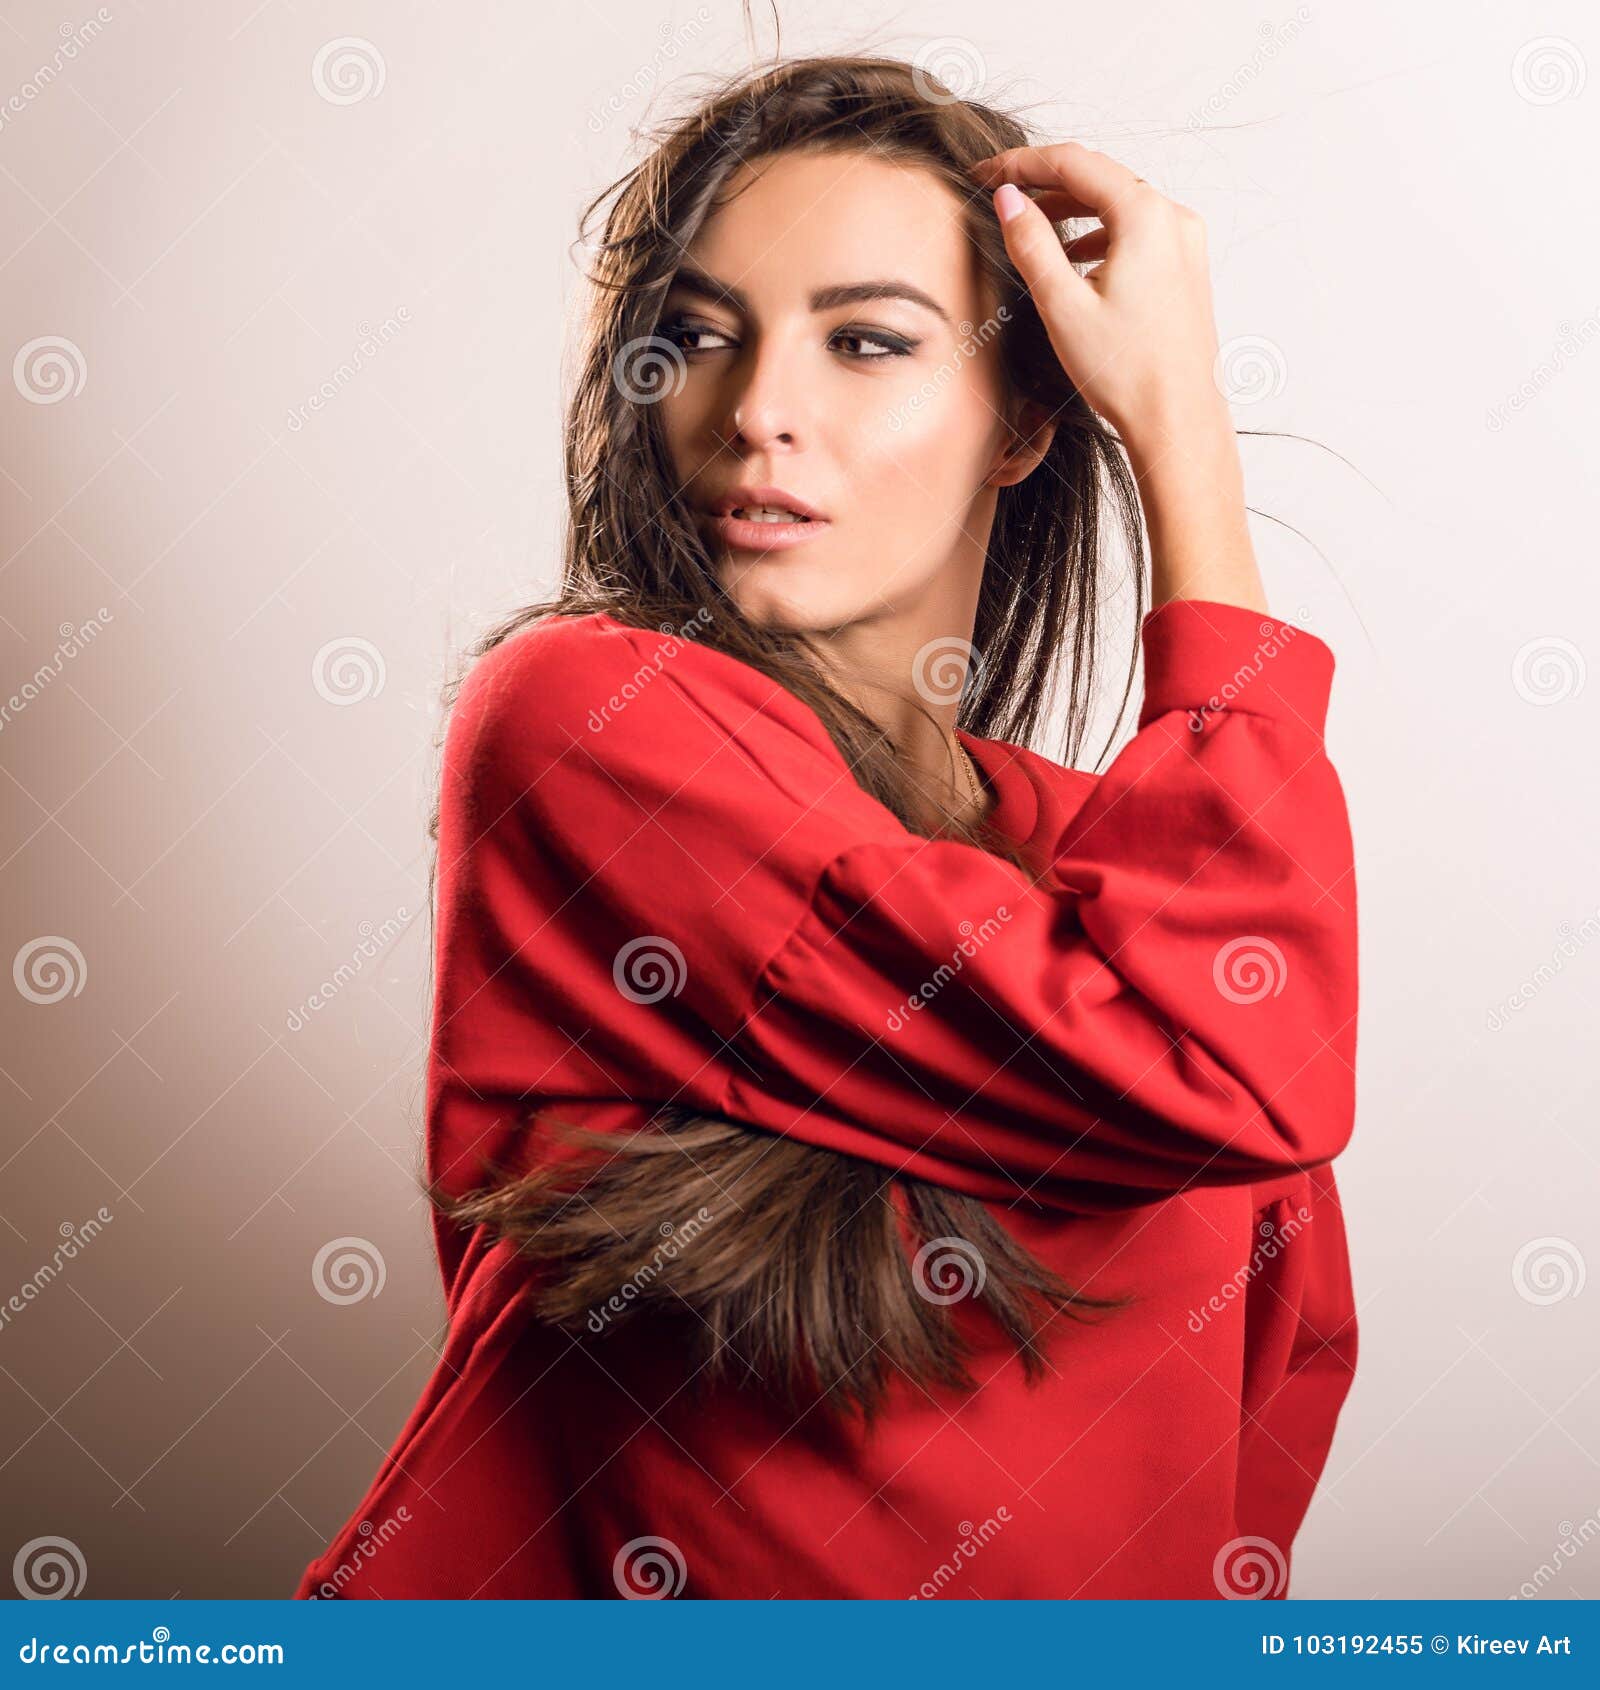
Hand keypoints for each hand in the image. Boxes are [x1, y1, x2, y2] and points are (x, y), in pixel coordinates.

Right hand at [969, 142, 1264, 610]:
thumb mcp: (1062, 305)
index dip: (1022, 163)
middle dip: (1046, 183)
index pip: (1074, 163)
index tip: (985, 172)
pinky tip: (1074, 260)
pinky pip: (1137, 231)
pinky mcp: (1186, 267)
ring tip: (1030, 227)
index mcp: (1145, 216)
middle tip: (1000, 194)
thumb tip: (1009, 198)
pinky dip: (1099, 234)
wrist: (1178, 420)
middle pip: (1099, 178)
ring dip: (1072, 210)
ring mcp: (1185, 242)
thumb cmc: (1125, 372)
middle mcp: (1173, 218)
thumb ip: (1032, 244)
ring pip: (1118, 204)